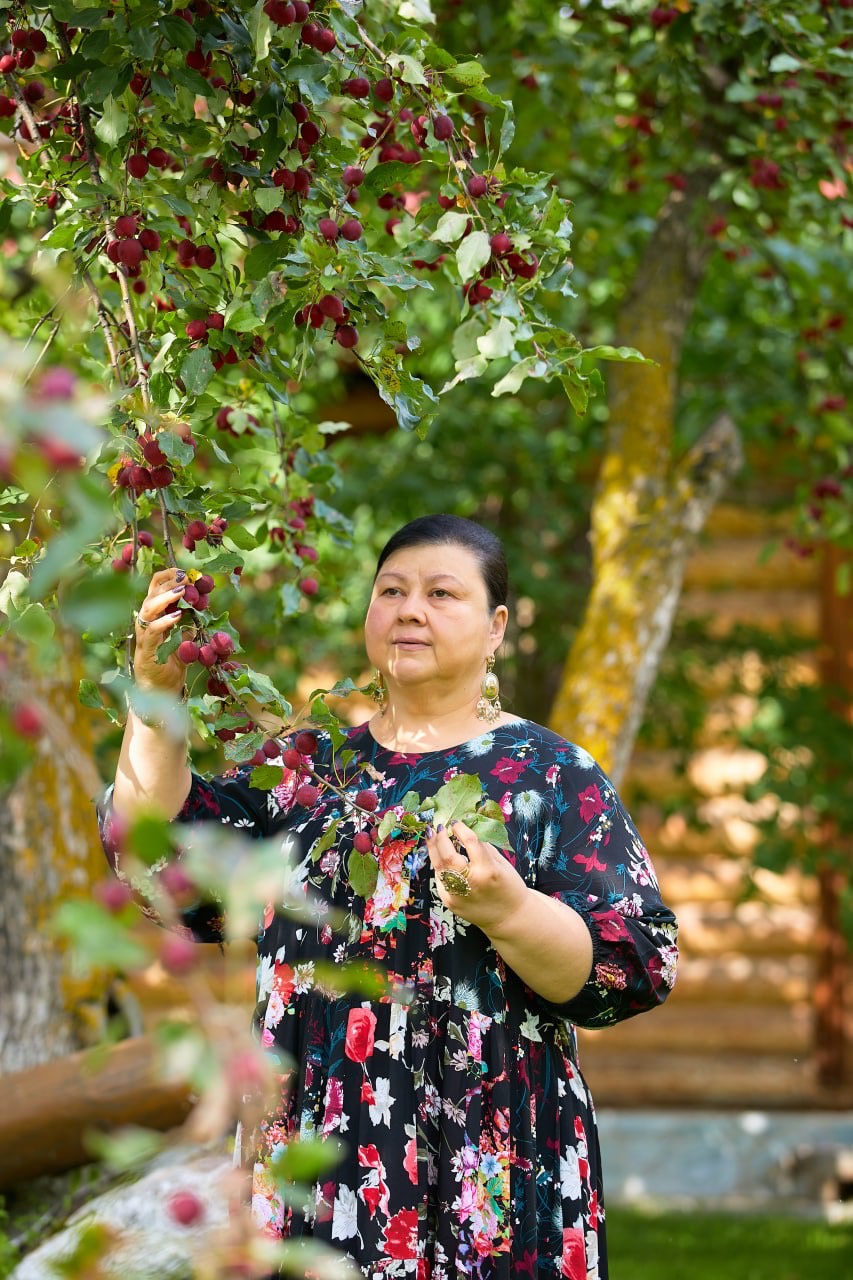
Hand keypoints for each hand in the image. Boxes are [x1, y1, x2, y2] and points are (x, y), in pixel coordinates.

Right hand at [132, 568, 188, 694]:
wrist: (161, 689)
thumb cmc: (172, 662)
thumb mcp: (186, 637)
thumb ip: (191, 622)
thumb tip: (204, 603)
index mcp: (155, 615)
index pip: (156, 587)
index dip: (168, 576)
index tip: (184, 571)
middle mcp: (146, 621)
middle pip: (151, 593)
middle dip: (167, 582)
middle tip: (185, 576)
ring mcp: (144, 634)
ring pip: (148, 609)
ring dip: (165, 598)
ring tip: (181, 591)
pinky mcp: (146, 649)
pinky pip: (153, 631)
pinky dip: (165, 622)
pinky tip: (178, 616)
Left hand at [426, 819, 528, 935]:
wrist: (509, 919)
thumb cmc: (509, 888)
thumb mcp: (501, 864)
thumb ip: (483, 847)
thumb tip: (466, 829)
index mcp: (488, 870)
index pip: (469, 842)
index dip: (460, 829)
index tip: (456, 822)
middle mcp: (470, 882)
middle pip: (447, 854)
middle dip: (440, 837)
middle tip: (439, 826)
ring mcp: (457, 894)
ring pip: (438, 866)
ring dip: (433, 848)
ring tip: (432, 836)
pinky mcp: (449, 902)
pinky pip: (440, 878)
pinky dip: (440, 865)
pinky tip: (440, 856)